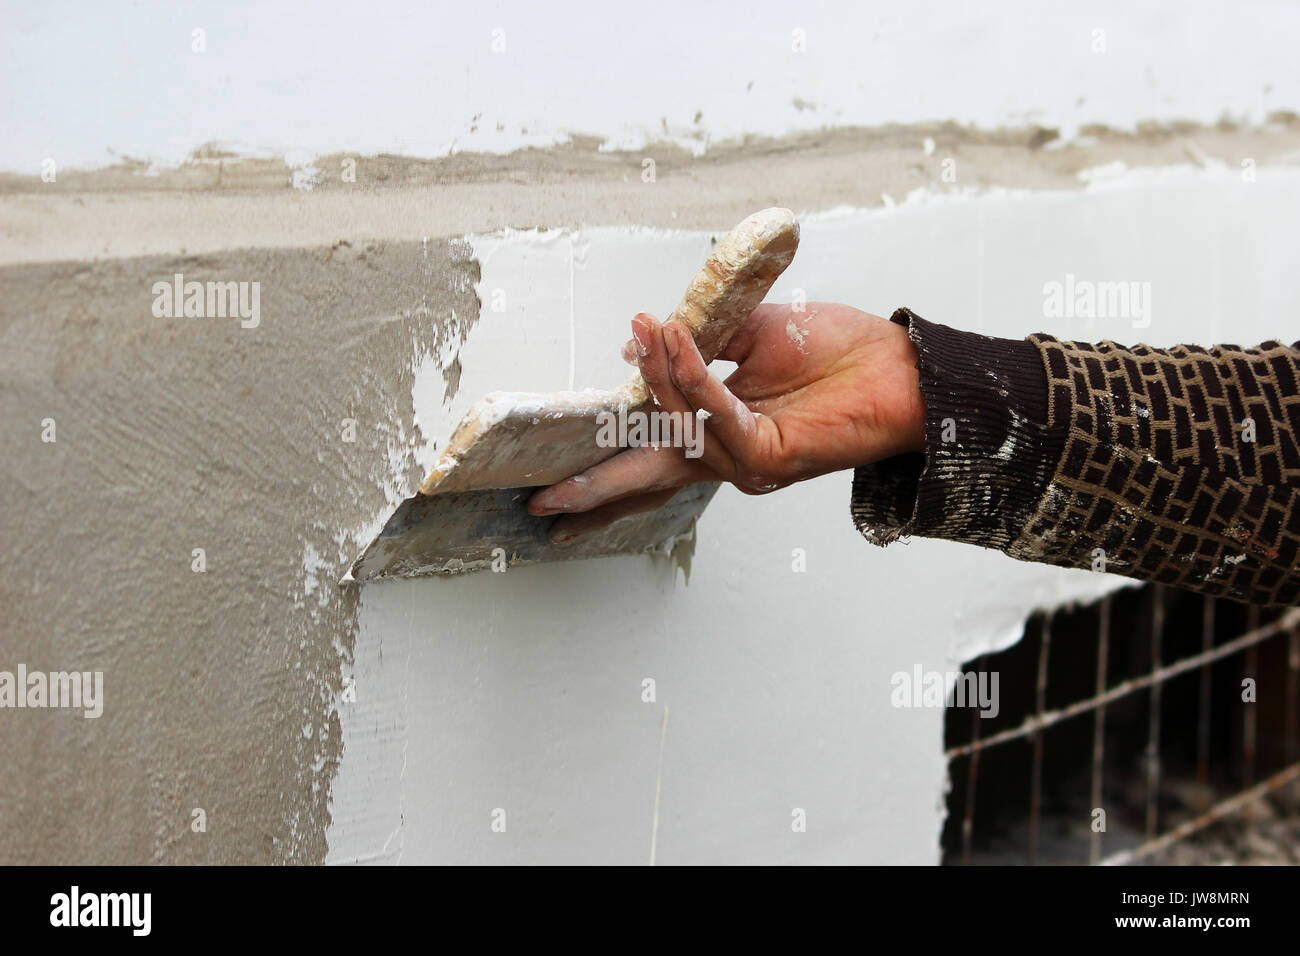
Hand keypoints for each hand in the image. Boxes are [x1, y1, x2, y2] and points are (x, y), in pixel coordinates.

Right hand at [526, 302, 924, 542]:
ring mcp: (745, 462)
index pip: (649, 452)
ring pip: (677, 427)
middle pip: (644, 477)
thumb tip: (642, 341)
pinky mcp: (767, 456)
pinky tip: (672, 339)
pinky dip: (692, 376)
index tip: (558, 472)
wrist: (901, 366)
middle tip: (543, 504)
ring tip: (644, 328)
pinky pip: (715, 414)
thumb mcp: (755, 333)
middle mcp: (726, 457)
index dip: (604, 461)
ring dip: (657, 376)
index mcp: (718, 432)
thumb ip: (701, 340)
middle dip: (592, 491)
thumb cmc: (838, 351)